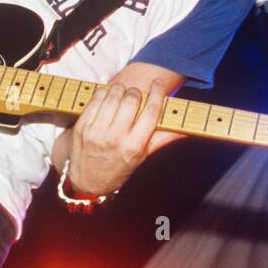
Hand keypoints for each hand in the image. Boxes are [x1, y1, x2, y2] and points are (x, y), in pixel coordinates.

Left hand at [67, 79, 170, 194]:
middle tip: (136, 94)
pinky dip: (104, 93)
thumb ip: (162, 140)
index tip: (158, 84)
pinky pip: (96, 98)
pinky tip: (108, 98)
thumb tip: (185, 131)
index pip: (151, 112)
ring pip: (113, 94)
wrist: (87, 182)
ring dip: (120, 90)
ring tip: (122, 95)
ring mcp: (97, 131)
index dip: (157, 94)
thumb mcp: (142, 158)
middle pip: (132, 99)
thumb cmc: (118, 169)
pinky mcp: (83, 125)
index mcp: (134, 147)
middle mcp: (115, 138)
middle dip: (136, 92)